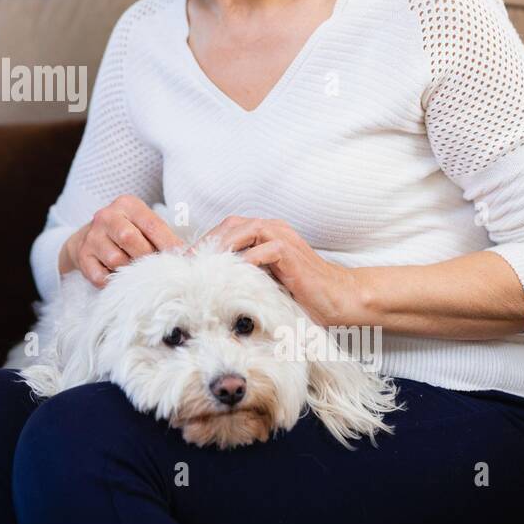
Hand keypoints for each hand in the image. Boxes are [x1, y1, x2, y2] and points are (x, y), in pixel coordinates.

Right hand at [63, 195, 184, 288]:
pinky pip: (101, 276)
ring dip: (131, 271)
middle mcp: (107, 216)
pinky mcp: (82, 256)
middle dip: (147, 258)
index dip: (169, 244)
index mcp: (127, 204)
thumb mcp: (144, 224)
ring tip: (138, 273)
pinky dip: (114, 282)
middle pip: (130, 239)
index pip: (152, 224)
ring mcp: (92, 236)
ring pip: (116, 260)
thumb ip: (163, 236)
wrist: (91, 237)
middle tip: (158, 269)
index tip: (183, 259)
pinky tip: (120, 279)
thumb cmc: (129, 232)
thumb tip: (189, 255)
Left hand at [191, 216, 365, 327]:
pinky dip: (244, 261)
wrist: (337, 298)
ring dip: (220, 247)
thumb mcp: (264, 281)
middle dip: (207, 242)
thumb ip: (242, 273)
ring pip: (242, 231)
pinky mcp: (289, 251)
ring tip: (202, 265)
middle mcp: (272, 229)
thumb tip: (208, 282)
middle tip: (188, 263)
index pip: (226, 229)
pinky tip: (229, 275)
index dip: (205, 242)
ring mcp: (281, 237)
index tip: (185, 261)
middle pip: (229, 225)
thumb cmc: (301, 294)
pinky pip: (262, 250)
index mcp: (265, 233)